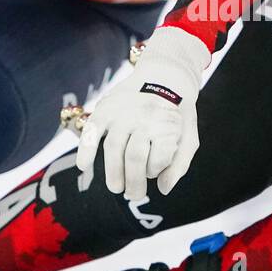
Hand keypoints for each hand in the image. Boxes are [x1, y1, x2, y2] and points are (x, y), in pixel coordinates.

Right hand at [76, 27, 211, 200]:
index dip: (156, 169)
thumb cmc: (176, 114)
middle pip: (134, 157)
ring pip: (114, 148)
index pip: (158, 158)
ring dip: (113, 172)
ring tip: (116, 188)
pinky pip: (93, 130)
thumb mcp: (188, 136)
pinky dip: (86, 148)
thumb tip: (162, 190)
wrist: (166, 74)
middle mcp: (144, 116)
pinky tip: (83, 166)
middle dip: (133, 182)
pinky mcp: (106, 108)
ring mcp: (123, 112)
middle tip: (133, 196)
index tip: (155, 170)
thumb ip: (179, 164)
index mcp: (167, 123)